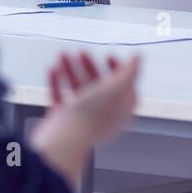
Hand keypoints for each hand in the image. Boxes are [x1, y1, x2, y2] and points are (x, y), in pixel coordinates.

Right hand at [28, 53, 140, 191]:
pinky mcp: (62, 120)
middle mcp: (102, 115)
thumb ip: (129, 71)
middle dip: (90, 66)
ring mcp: (81, 118)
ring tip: (63, 55)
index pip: (125, 87)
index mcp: (120, 110)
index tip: (108, 55)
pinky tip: (53, 69)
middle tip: (82, 52)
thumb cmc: (92, 115)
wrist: (64, 140)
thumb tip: (138, 56)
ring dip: (71, 69)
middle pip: (99, 86)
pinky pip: (60, 97)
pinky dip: (57, 82)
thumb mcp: (116, 88)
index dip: (119, 69)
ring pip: (78, 89)